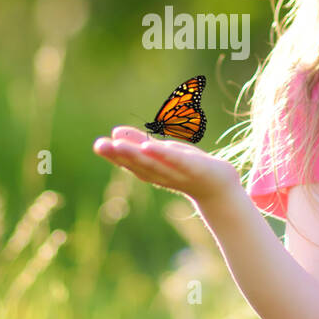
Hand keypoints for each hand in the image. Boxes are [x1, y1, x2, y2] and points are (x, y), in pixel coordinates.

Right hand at [92, 126, 239, 206]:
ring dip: (134, 154)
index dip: (113, 155)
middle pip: (136, 163)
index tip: (98, 145)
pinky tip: (148, 147)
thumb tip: (114, 131)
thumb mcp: (162, 153)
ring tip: (117, 144)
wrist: (219, 187)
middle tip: (99, 145)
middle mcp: (160, 174)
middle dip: (117, 154)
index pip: (129, 162)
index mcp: (151, 170)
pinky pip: (176, 161)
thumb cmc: (187, 168)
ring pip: (152, 163)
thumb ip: (139, 142)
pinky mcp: (193, 168)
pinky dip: (161, 155)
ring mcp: (176, 173)